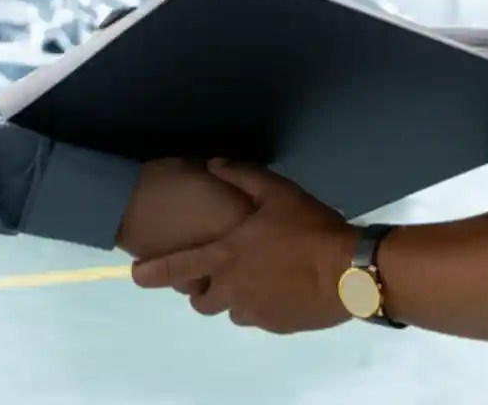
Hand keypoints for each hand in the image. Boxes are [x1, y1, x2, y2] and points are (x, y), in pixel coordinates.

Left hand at [131, 160, 358, 334]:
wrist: (351, 271)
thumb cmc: (310, 229)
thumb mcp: (277, 191)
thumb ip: (241, 175)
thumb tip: (213, 162)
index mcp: (226, 256)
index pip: (177, 269)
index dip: (152, 273)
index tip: (136, 275)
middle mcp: (233, 289)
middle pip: (202, 302)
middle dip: (202, 291)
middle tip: (217, 276)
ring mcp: (256, 311)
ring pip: (232, 312)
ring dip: (235, 298)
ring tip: (255, 280)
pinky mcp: (278, 326)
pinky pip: (260, 319)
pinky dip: (262, 306)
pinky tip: (282, 290)